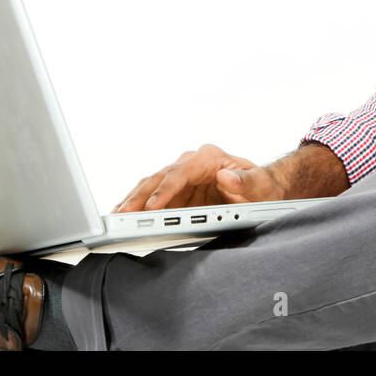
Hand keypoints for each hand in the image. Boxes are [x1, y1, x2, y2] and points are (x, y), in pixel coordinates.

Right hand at [111, 144, 286, 212]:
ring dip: (132, 202)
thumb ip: (246, 181)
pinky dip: (136, 207)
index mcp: (208, 157)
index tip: (154, 207)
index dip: (165, 190)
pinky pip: (150, 198)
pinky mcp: (174, 193)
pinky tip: (123, 218)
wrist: (260, 192)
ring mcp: (180, 178)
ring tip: (115, 217)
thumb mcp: (260, 185)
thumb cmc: (260, 186)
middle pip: (159, 178)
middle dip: (139, 197)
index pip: (180, 172)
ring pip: (149, 187)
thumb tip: (227, 176)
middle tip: (123, 215)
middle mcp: (190, 164)